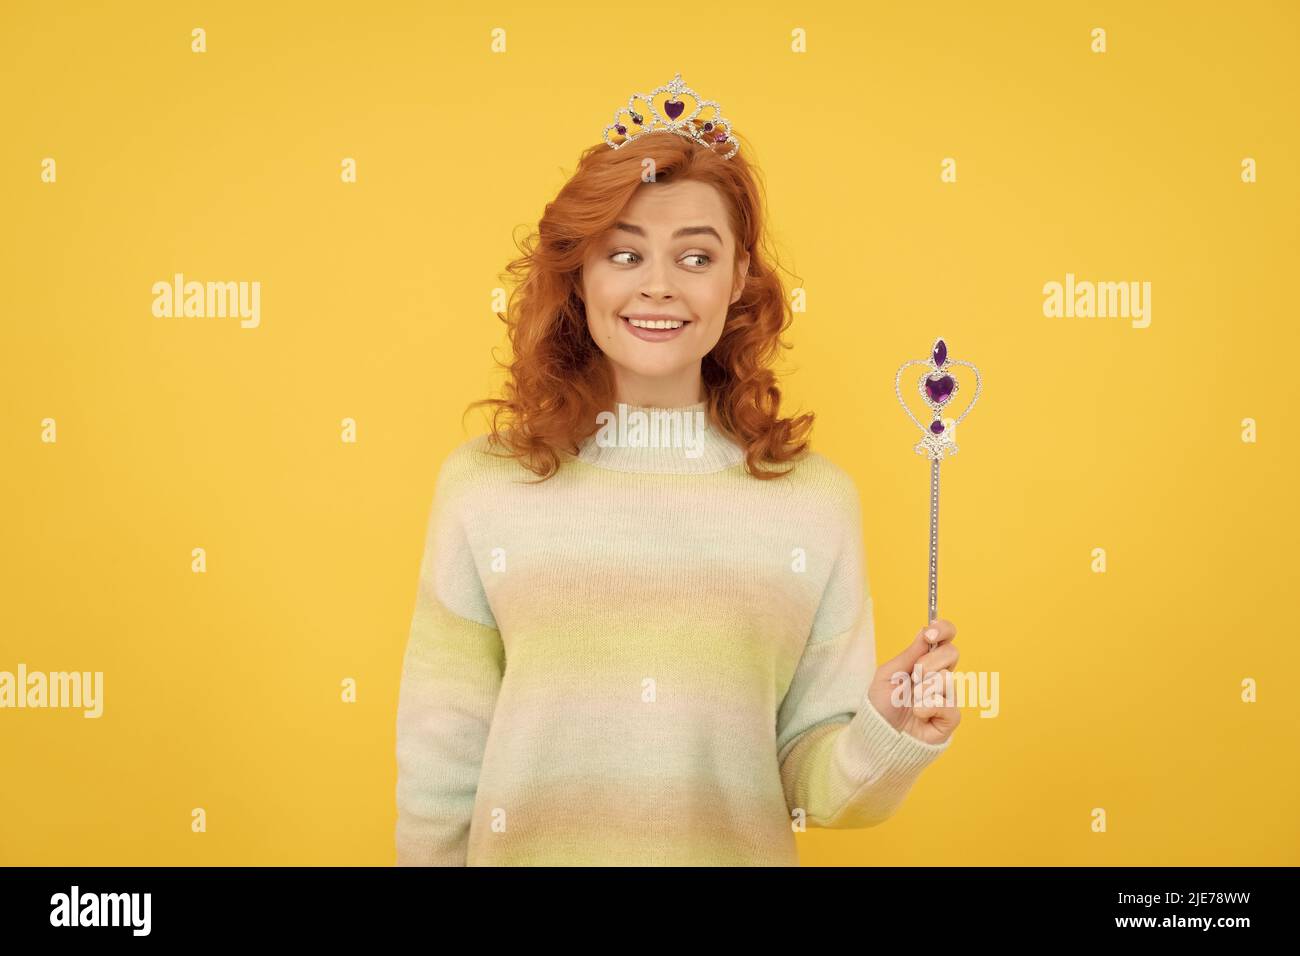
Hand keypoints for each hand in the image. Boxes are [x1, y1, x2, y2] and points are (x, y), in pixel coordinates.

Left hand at [865, 618, 960, 745]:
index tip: (930, 633)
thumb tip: (926, 631)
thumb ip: (909, 654)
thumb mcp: (888, 674)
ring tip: (911, 702)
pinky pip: (948, 704)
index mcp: (925, 662)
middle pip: (952, 653)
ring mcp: (946, 696)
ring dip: (923, 689)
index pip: (945, 638)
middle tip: (914, 676)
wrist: (879, 737)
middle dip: (928, 662)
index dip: (944, 629)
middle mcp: (939, 677)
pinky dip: (928, 707)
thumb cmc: (882, 706)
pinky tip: (919, 715)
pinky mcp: (950, 718)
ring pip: (947, 678)